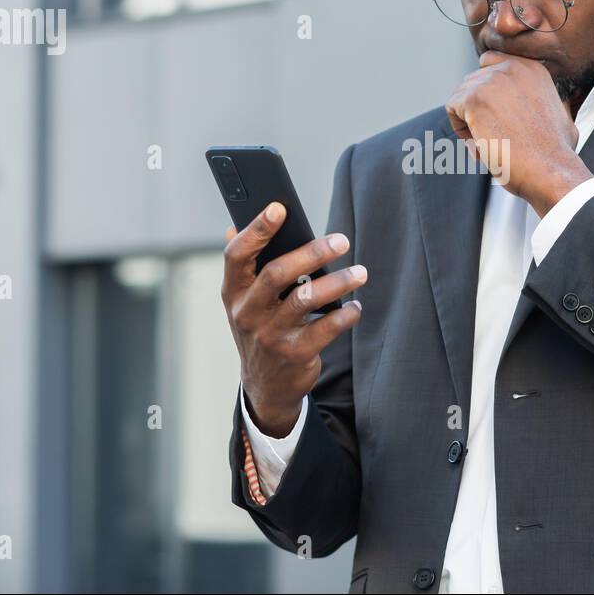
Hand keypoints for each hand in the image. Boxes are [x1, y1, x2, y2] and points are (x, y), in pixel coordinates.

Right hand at [222, 202, 365, 436]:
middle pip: (277, 273)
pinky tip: (355, 306)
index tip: (279, 208)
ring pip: (305, 299)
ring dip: (337, 282)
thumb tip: (233, 225)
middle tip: (341, 240)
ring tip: (360, 272)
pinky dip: (345, 314)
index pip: (237, 255)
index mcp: (233, 292)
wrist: (265, 386)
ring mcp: (270, 335)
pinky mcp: (294, 355)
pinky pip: (325, 328)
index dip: (256, 230)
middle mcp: (247, 313)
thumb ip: (243, 266)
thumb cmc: (259, 328)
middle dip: (312, 253)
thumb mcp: (243, 301)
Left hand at [445, 51, 592, 215]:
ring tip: (488, 146)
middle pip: (474, 81)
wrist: (551, 169)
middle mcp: (511, 68)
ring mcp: (491, 81)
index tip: (496, 116)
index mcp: (531, 68)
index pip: (492, 64)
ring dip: (469, 121)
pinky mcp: (474, 99)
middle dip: (478, 109)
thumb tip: (547, 103)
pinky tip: (480, 147)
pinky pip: (452, 107)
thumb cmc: (557, 152)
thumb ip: (545, 100)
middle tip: (492, 136)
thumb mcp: (560, 113)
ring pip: (462, 95)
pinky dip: (461, 130)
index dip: (489, 92)